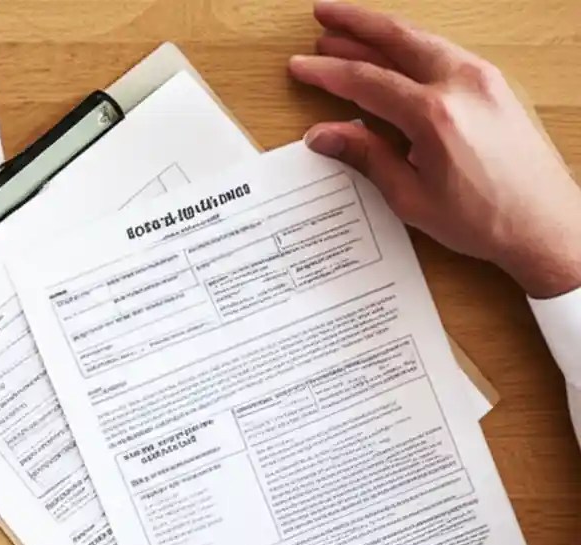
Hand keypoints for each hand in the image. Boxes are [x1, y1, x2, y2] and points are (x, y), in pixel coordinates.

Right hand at [290, 1, 580, 297]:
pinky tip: (395, 50)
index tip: (300, 65)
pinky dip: (411, 44)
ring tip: (348, 29)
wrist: (544, 224)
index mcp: (435, 115)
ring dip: (382, 32)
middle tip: (323, 15)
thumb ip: (367, 156)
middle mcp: (461, 85)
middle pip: (397, 40)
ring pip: (422, 40)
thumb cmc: (483, 219)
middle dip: (355, 24)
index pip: (367, 81)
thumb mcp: (411, 196)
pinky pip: (443, 51)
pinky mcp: (494, 84)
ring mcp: (483, 79)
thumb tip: (324, 134)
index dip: (327, 72)